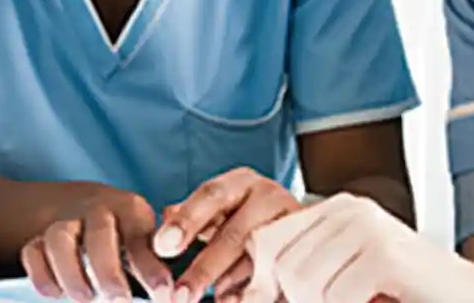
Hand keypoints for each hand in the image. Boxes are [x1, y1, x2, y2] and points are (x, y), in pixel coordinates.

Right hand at [21, 187, 172, 301]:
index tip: (163, 295)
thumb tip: (171, 297)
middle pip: (98, 233)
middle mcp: (97, 210)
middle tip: (119, 301)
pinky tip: (55, 293)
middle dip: (108, 271)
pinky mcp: (38, 236)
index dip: (151, 269)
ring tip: (84, 299)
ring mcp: (64, 221)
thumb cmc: (122, 234)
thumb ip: (152, 268)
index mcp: (131, 211)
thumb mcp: (143, 242)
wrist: (80, 209)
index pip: (141, 239)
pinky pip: (32, 250)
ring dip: (71, 272)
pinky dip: (41, 272)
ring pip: (60, 238)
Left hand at [150, 168, 300, 300]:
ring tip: (216, 301)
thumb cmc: (242, 214)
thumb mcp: (217, 208)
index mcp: (240, 183)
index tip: (163, 247)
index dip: (186, 221)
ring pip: (262, 258)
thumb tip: (165, 215)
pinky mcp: (311, 250)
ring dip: (234, 284)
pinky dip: (259, 291)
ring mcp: (294, 223)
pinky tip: (239, 301)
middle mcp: (269, 197)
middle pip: (234, 235)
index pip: (210, 196)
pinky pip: (284, 275)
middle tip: (181, 295)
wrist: (293, 220)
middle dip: (204, 269)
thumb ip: (190, 214)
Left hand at [238, 193, 473, 302]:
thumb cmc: (409, 293)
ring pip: (304, 282)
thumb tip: (250, 295)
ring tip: (357, 302)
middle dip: (291, 300)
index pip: (266, 239)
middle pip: (281, 263)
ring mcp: (369, 229)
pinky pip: (337, 296)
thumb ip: (303, 274)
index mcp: (336, 209)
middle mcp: (350, 210)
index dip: (259, 280)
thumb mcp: (346, 278)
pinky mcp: (386, 255)